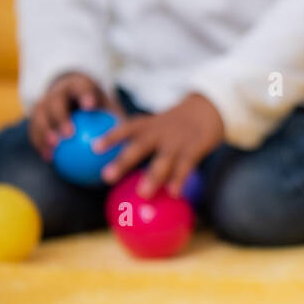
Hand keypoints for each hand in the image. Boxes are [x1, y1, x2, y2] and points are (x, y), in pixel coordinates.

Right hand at [29, 72, 120, 160]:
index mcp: (79, 85)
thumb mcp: (109, 109)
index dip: (85, 94)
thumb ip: (118, 121)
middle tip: (68, 134)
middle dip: (60, 116)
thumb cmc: (97, 107)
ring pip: (40, 116)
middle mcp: (58, 92)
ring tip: (54, 149)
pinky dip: (40, 143)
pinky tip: (49, 159)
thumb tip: (134, 143)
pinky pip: (35, 130)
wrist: (71, 98)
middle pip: (56, 102)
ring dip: (45, 132)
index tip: (90, 106)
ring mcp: (44, 103)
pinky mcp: (35, 116)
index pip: (82, 87)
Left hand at [95, 92, 224, 198]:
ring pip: (163, 159)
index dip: (110, 137)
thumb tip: (118, 170)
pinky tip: (174, 193)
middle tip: (107, 177)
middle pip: (140, 146)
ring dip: (153, 176)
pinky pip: (186, 165)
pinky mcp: (195, 148)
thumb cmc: (176, 125)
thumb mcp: (157, 126)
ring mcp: (178, 140)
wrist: (209, 109)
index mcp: (149, 125)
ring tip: (143, 194)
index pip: (127, 128)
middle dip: (123, 161)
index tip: (94, 148)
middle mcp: (161, 132)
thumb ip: (141, 143)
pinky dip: (179, 179)